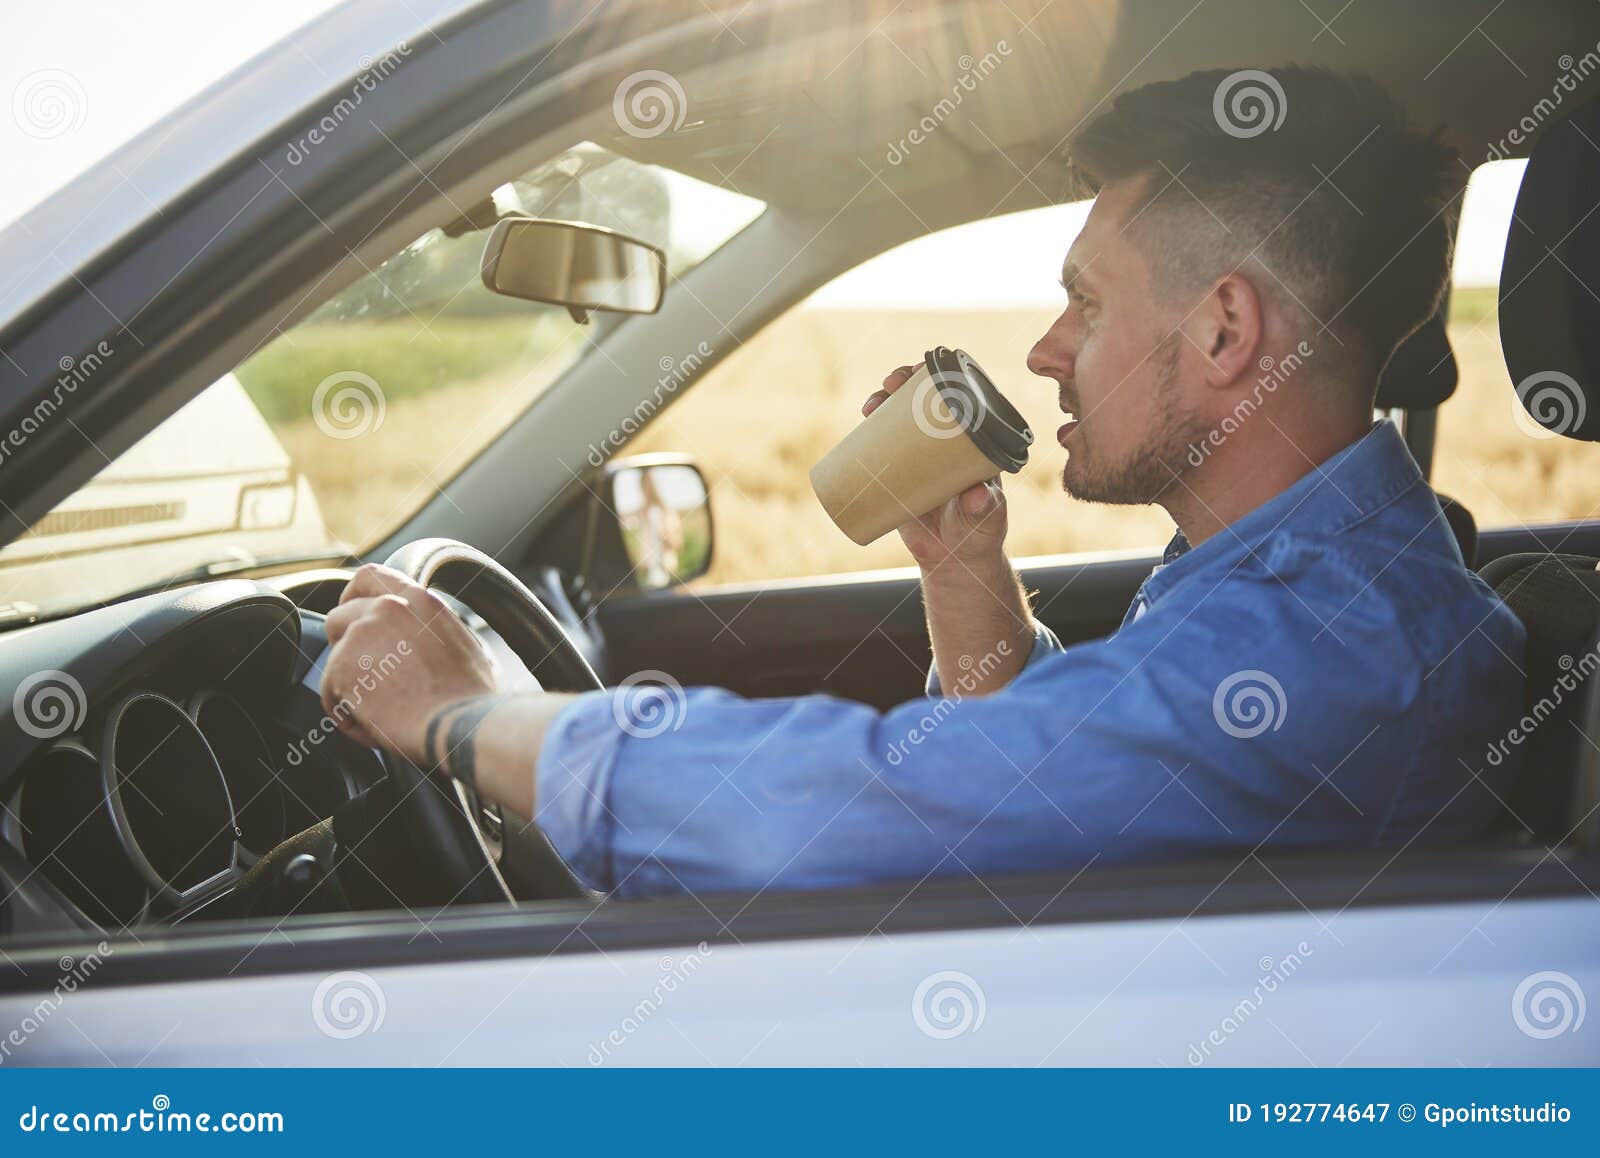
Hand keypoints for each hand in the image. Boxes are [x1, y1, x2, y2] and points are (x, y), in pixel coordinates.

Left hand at [321, 564, 497, 762]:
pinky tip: (376, 729)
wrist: (463, 726)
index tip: (351, 617)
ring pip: (333, 662)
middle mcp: (388, 607)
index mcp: (421, 600)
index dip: (352, 597)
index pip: (370, 577)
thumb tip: (440, 645)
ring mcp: (362, 634)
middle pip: (339, 617)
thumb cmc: (474, 700)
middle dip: (343, 648)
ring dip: (350, 688)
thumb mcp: (470, 648)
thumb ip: (441, 636)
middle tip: (364, 676)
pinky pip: (330, 695)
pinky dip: (348, 717)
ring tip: (381, 715)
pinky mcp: (342, 666)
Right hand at [862, 364, 1008, 570]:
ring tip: (873, 402)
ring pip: (902, 414)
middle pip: (928, 396)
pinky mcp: (901, 468)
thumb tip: (977, 495)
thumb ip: (985, 508)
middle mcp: (950, 438)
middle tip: (892, 382)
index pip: (964, 394)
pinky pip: (885, 439)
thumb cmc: (979, 534)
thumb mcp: (986, 520)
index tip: (927, 370)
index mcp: (977, 438)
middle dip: (907, 380)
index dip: (945, 374)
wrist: (952, 558)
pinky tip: (866, 411)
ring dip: (886, 397)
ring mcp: (923, 452)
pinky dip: (873, 423)